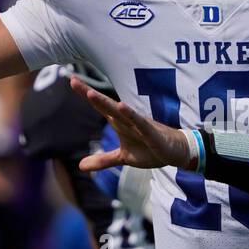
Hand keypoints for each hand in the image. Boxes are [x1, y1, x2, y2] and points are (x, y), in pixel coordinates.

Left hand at [69, 76, 191, 169]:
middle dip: (90, 94)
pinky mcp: (152, 132)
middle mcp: (127, 120)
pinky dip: (131, 115)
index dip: (86, 94)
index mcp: (120, 123)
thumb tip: (80, 167)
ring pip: (120, 112)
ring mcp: (139, 125)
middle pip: (106, 105)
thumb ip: (103, 160)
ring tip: (91, 94)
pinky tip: (122, 106)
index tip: (72, 81)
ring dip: (106, 103)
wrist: (176, 151)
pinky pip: (140, 122)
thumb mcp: (123, 157)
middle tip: (74, 82)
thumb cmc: (150, 149)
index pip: (101, 106)